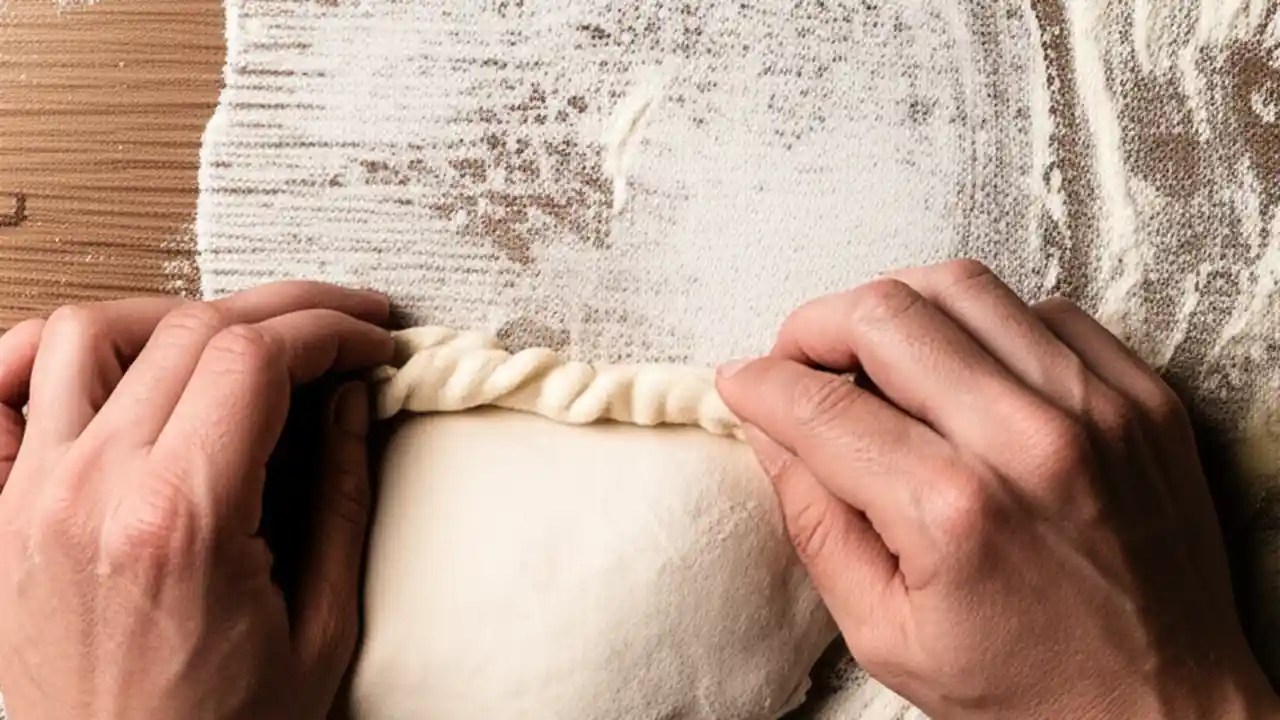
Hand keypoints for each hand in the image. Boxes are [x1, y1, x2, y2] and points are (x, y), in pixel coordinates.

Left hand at [0, 282, 392, 718]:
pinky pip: (6, 393)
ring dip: (179, 316)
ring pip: (91, 333)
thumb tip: (350, 404)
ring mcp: (35, 498)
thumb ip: (344, 498)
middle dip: (283, 310)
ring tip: (237, 338)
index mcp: (183, 521)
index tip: (368, 342)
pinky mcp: (4, 515)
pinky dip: (54, 355)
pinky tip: (113, 360)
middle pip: (190, 328)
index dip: (328, 329)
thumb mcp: (320, 628)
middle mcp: (94, 493)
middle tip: (336, 327)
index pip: (255, 356)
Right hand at [717, 260, 1278, 718]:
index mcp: (953, 511)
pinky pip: (1042, 308)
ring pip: (961, 285)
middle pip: (886, 314)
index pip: (822, 405)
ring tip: (871, 351)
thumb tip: (768, 429)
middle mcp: (1029, 440)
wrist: (1164, 710)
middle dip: (814, 325)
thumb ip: (814, 521)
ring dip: (894, 306)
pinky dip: (982, 323)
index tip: (742, 382)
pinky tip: (963, 370)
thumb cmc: (1026, 687)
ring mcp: (1098, 407)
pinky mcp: (1142, 396)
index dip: (760, 384)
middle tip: (798, 360)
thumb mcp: (884, 633)